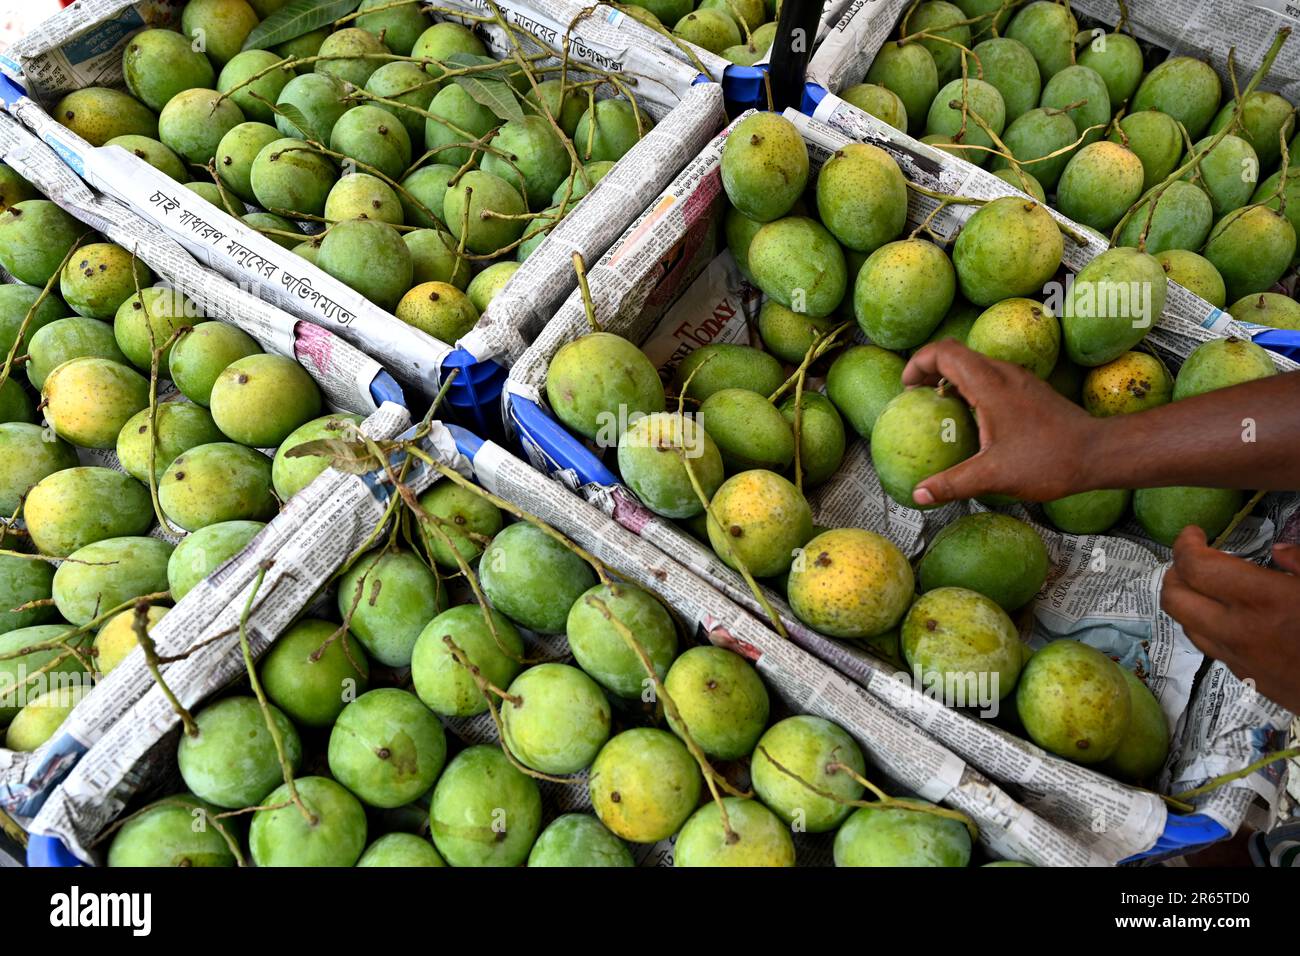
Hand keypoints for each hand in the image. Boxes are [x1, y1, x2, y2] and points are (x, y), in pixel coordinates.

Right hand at [902, 341, 1099, 505]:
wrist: (1099, 453)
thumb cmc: (1048, 460)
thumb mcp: (993, 476)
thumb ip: (952, 483)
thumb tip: (917, 494)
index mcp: (989, 384)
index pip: (944, 352)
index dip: (918, 362)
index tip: (906, 388)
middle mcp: (1004, 373)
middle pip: (957, 354)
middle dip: (930, 369)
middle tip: (915, 397)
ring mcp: (1019, 379)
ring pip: (976, 365)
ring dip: (952, 379)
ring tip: (939, 408)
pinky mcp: (1030, 390)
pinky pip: (992, 378)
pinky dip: (972, 389)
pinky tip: (972, 420)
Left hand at [1161, 526, 1299, 712]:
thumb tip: (1280, 551)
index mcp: (1262, 599)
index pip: (1196, 567)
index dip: (1185, 544)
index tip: (1194, 533)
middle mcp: (1239, 630)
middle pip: (1174, 598)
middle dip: (1174, 572)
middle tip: (1193, 558)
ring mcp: (1240, 659)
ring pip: (1185, 625)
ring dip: (1186, 600)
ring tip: (1205, 584)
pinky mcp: (1249, 679)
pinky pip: (1210, 647)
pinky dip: (1205, 624)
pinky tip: (1229, 616)